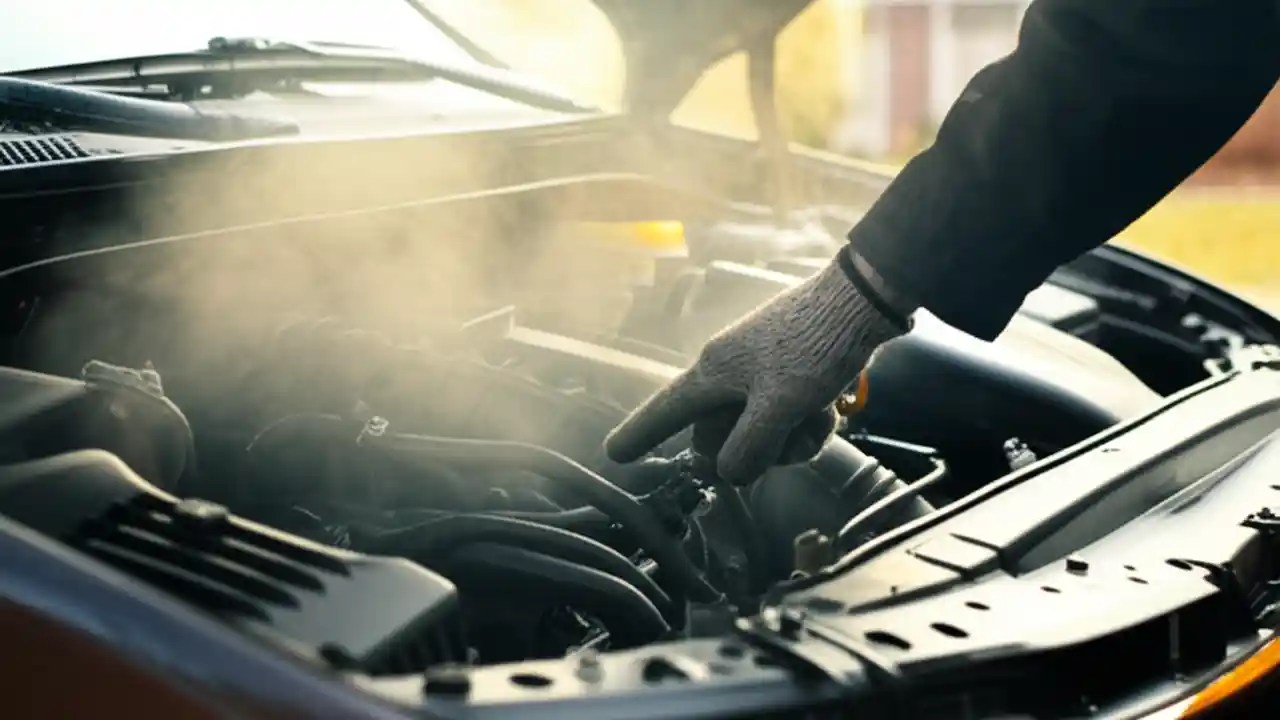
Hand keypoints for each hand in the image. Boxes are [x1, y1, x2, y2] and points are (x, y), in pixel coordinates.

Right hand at [605, 249, 906, 482]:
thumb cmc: (816, 346)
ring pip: (759, 429)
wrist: (863, 301)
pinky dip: (807, 421)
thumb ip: (747, 447)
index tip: (614, 453)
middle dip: (755, 449)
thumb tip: (729, 475)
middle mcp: (729, 370)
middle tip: (787, 438)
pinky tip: (829, 409)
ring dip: (791, 436)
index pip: (666, 410)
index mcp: (713, 372)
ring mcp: (760, 371)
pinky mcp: (789, 371)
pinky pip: (784, 415)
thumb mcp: (779, 406)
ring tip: (818, 417)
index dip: (640, 434)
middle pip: (720, 434)